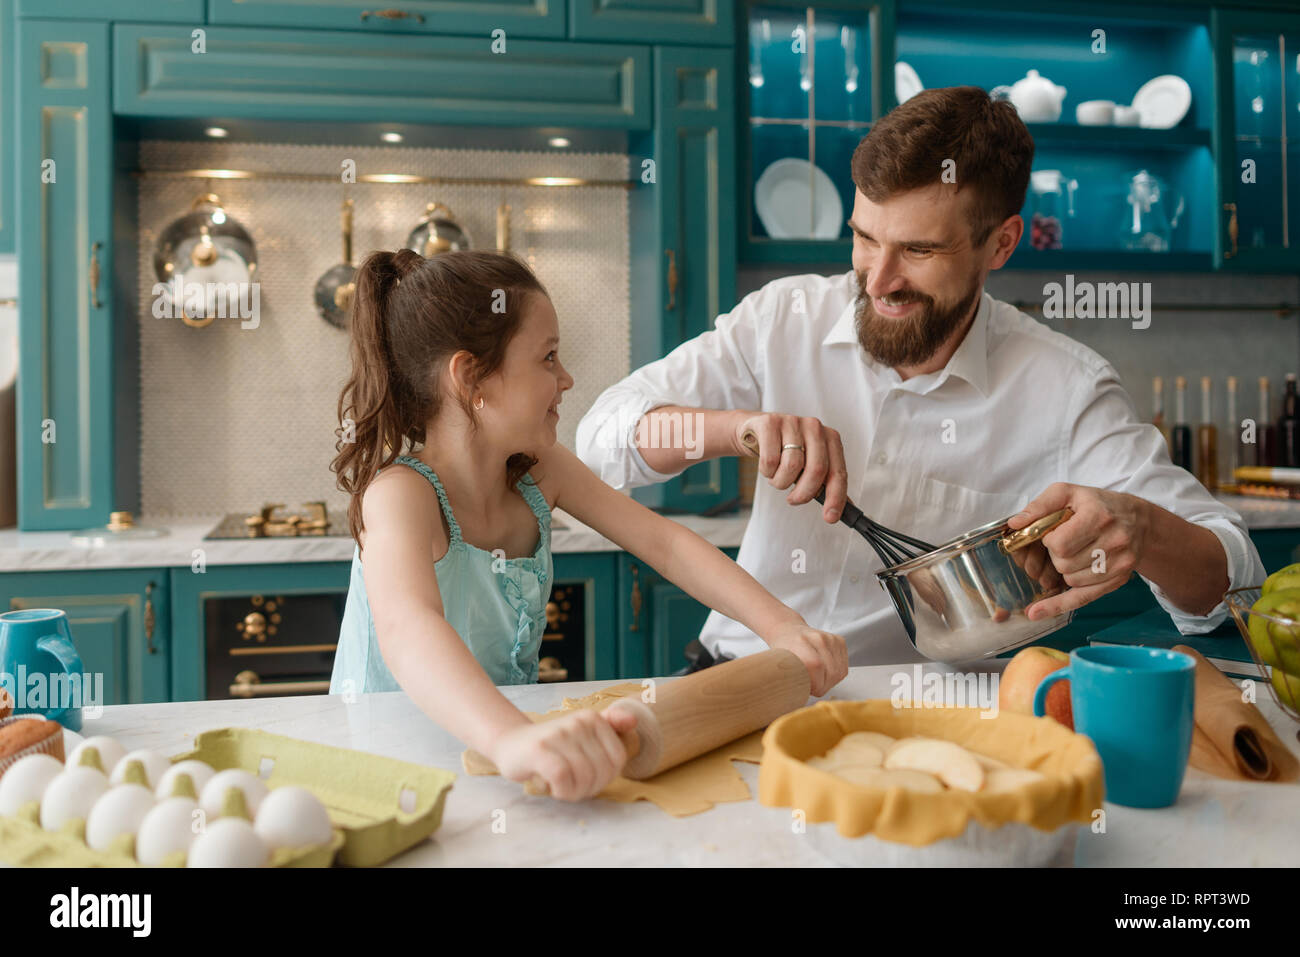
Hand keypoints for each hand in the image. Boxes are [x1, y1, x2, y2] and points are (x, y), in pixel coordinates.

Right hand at [489, 707, 636, 800]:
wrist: (510, 743)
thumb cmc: (552, 746)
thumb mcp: (582, 734)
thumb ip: (610, 727)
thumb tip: (633, 720)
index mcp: (592, 718)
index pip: (618, 759)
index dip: (606, 778)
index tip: (590, 780)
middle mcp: (577, 722)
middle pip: (601, 771)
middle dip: (590, 788)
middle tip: (574, 787)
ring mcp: (558, 734)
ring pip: (584, 776)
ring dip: (575, 792)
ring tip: (563, 788)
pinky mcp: (540, 750)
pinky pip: (563, 778)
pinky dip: (562, 791)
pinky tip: (554, 788)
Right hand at [734, 412, 847, 522]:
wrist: (756, 431)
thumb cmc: (785, 451)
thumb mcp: (809, 464)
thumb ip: (824, 483)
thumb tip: (839, 510)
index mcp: (830, 438)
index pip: (838, 472)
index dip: (835, 497)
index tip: (830, 517)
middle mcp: (814, 427)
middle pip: (816, 470)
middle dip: (803, 493)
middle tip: (794, 500)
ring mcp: (792, 422)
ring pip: (791, 467)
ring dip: (781, 482)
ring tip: (777, 478)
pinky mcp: (770, 423)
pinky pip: (770, 460)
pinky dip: (767, 472)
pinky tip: (767, 466)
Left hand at [762, 618, 848, 695]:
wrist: (789, 630)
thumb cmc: (784, 650)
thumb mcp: (781, 665)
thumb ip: (792, 680)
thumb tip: (801, 696)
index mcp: (801, 642)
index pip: (817, 668)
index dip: (815, 685)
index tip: (808, 688)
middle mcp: (819, 638)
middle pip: (832, 673)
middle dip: (823, 686)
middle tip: (813, 686)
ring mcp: (831, 639)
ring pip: (839, 672)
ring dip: (829, 681)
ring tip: (817, 679)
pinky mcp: (839, 641)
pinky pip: (844, 667)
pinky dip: (835, 674)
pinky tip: (824, 672)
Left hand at [1007, 483, 1148, 620]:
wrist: (1138, 520)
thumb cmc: (1098, 504)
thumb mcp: (1069, 493)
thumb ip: (1040, 506)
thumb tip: (1015, 524)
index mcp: (1099, 516)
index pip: (1060, 544)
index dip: (1049, 541)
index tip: (1054, 534)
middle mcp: (1114, 541)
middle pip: (1064, 564)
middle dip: (1056, 556)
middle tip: (1065, 543)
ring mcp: (1119, 564)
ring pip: (1071, 580)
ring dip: (1064, 570)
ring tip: (1075, 553)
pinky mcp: (1119, 580)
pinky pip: (1083, 598)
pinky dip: (1058, 605)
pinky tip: (1036, 612)